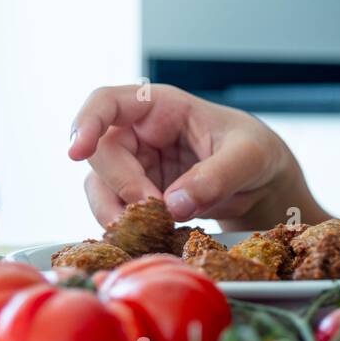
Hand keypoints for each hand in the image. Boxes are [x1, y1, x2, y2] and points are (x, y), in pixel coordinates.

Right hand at [67, 84, 326, 228]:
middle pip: (100, 153)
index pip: (108, 102)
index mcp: (163, 107)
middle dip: (120, 185)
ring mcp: (137, 166)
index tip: (76, 151)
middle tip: (154, 211)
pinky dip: (127, 228)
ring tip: (151, 232)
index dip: (86, 121)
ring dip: (116, 213)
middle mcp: (141, 133)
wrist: (263, 184)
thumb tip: (174, 204)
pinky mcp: (140, 196)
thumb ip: (216, 177)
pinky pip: (117, 211)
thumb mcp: (249, 158)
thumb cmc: (258, 154)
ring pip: (102, 187)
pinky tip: (151, 238)